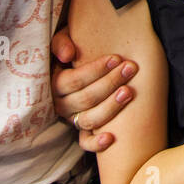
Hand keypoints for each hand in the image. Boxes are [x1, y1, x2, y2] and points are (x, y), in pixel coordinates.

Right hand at [51, 27, 137, 152]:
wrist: (72, 64)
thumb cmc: (71, 49)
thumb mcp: (62, 39)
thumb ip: (62, 42)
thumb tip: (68, 54)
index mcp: (54, 83)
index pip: (73, 81)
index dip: (95, 70)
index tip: (116, 58)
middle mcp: (61, 104)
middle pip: (85, 99)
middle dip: (109, 83)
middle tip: (130, 69)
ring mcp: (71, 119)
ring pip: (89, 120)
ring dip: (110, 107)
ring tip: (129, 92)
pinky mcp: (80, 131)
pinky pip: (85, 142)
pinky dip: (96, 143)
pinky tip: (111, 137)